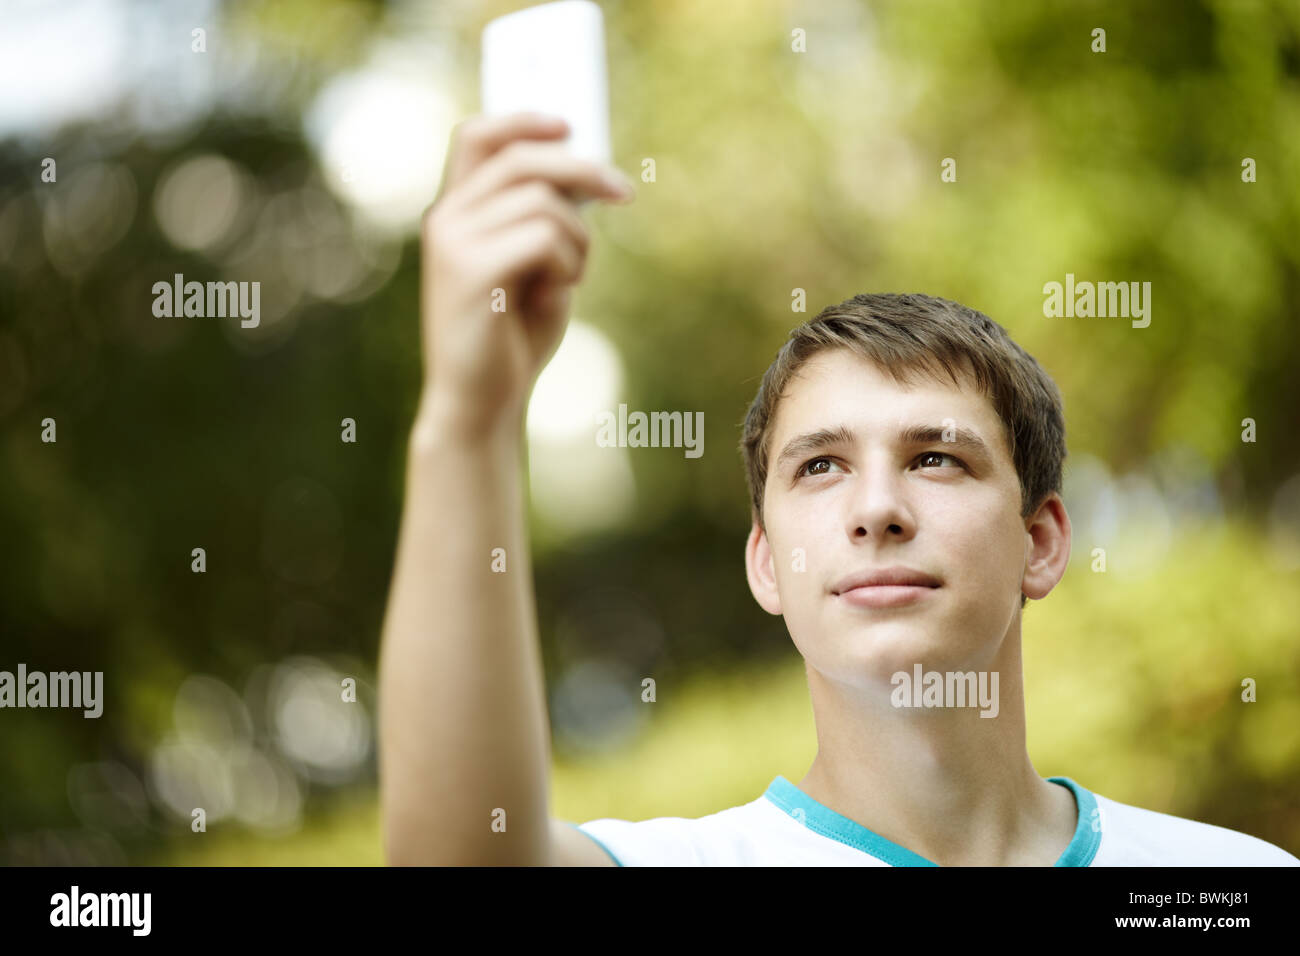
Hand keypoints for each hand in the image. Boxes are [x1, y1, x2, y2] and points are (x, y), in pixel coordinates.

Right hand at [418, 111, 633, 436]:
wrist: (481, 404)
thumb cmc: (511, 338)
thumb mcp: (535, 267)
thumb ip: (547, 221)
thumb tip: (587, 177)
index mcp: (454, 213)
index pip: (476, 137)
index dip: (523, 120)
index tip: (570, 127)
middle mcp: (445, 220)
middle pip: (522, 159)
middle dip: (583, 169)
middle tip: (624, 192)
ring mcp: (453, 244)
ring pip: (542, 202)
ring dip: (579, 238)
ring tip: (573, 276)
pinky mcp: (471, 272)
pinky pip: (544, 237)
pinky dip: (569, 261)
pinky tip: (561, 290)